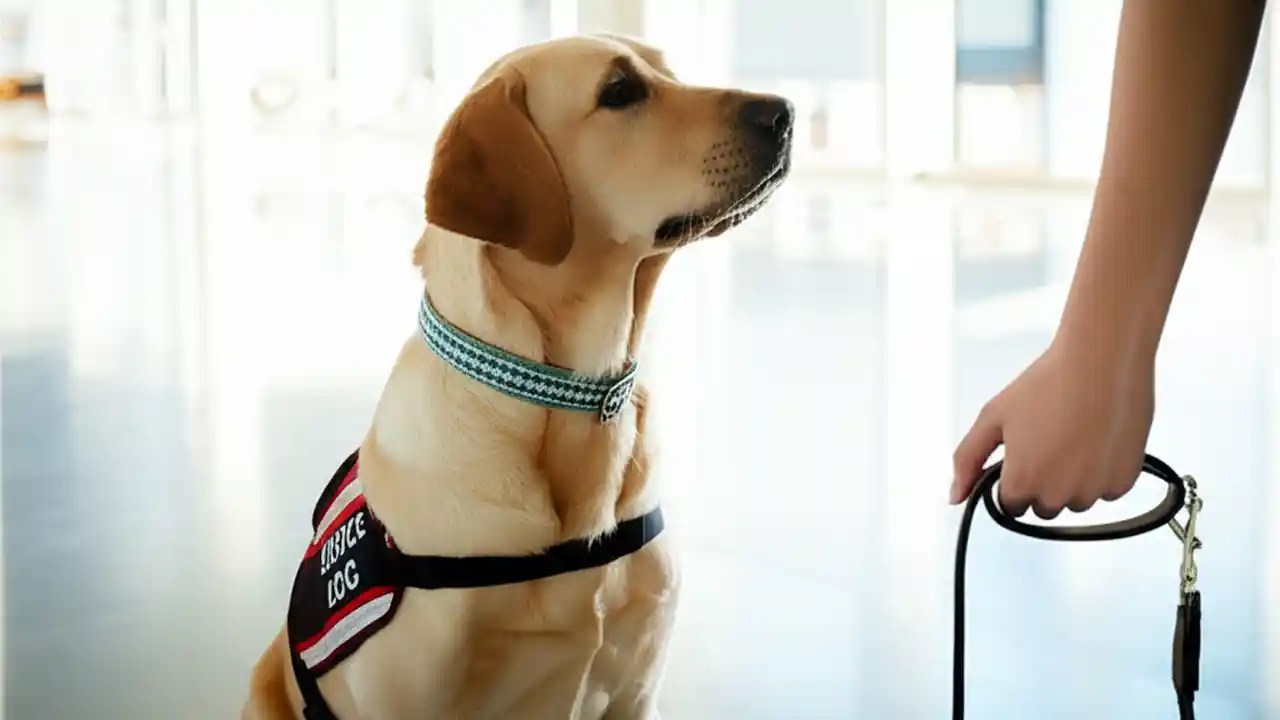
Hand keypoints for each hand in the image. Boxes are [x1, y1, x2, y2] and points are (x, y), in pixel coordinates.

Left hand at [950, 337, 1154, 517]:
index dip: (1014, 478)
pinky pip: (1107, 491)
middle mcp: (1059, 496)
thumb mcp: (992, 417)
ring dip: (1073, 480)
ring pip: (1076, 501)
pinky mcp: (1124, 482)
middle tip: (1049, 439)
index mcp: (1023, 483)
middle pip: (1043, 506)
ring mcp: (1094, 491)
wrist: (1101, 360)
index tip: (1023, 452)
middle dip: (1042, 482)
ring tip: (1075, 436)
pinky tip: (1098, 439)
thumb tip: (956, 497)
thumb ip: (967, 461)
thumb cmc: (1045, 384)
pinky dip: (1102, 472)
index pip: (1010, 505)